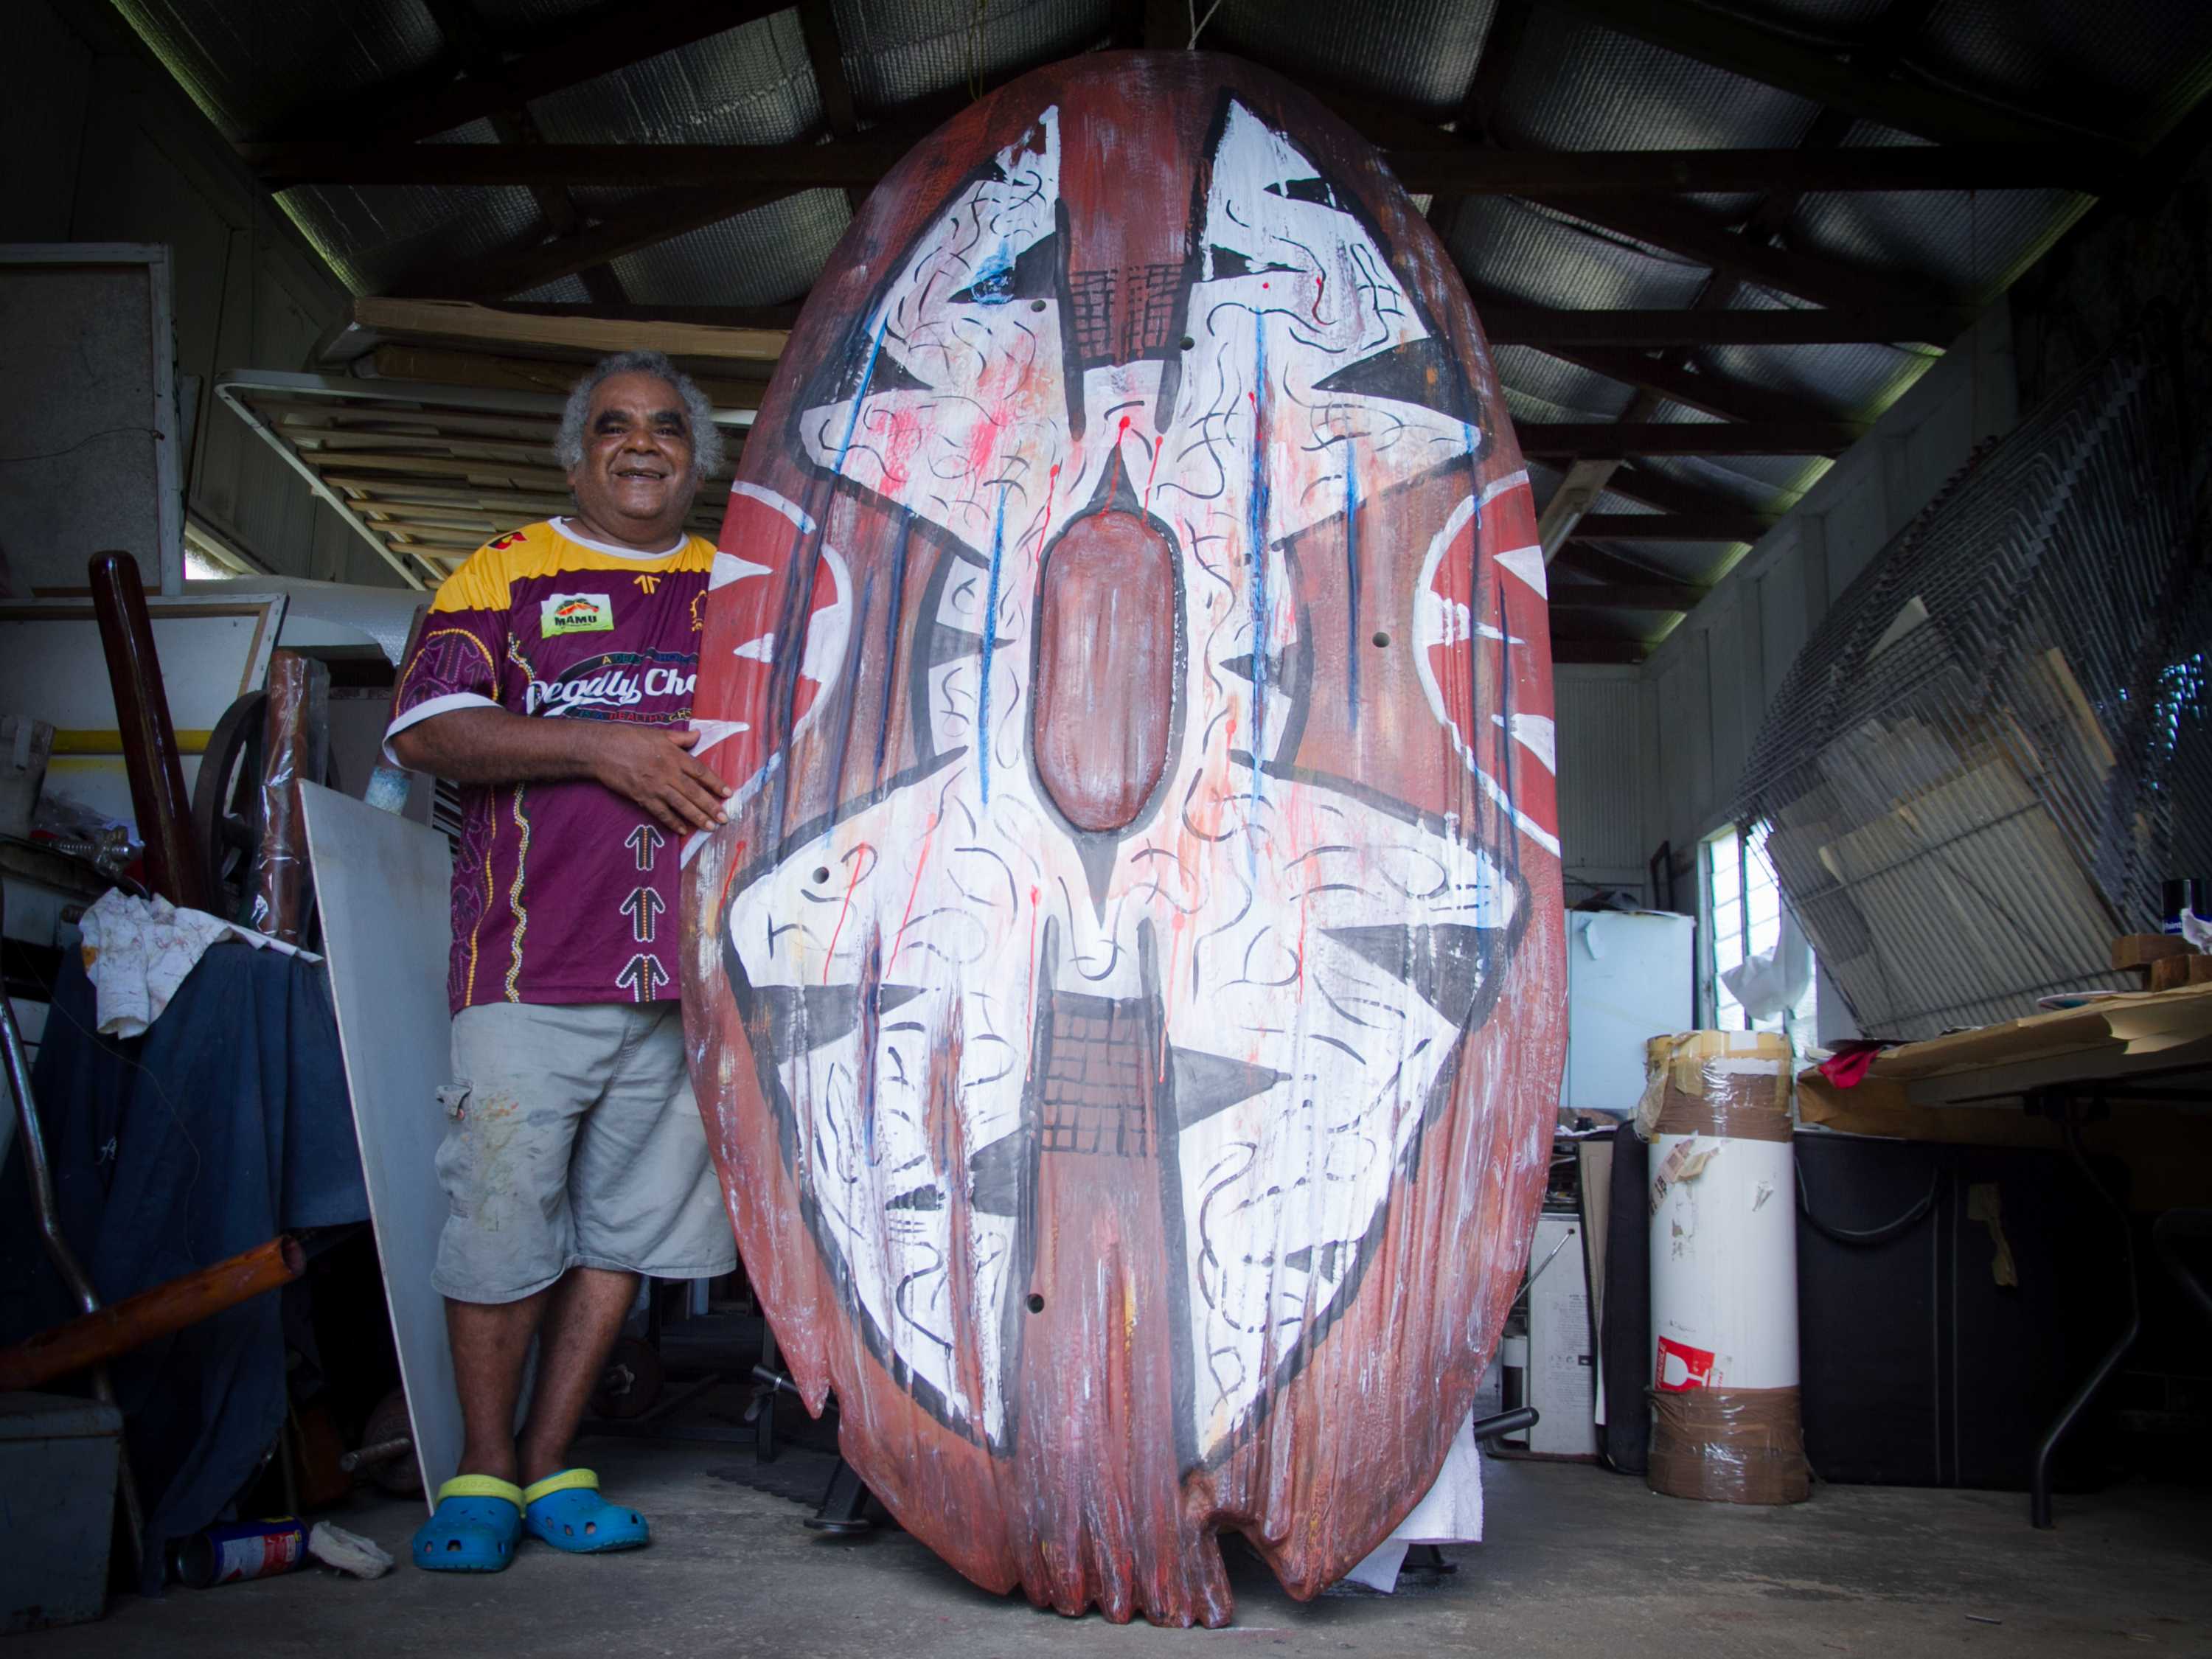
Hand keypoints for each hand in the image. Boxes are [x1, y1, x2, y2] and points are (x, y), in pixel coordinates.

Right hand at [584, 723, 731, 833]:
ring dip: (697, 817)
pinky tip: (683, 830)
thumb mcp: (658, 733)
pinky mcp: (641, 797)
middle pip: (694, 791)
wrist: (601, 749)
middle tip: (724, 818)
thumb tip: (698, 735)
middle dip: (710, 806)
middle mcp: (668, 772)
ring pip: (681, 804)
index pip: (700, 771)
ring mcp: (655, 786)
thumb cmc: (629, 737)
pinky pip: (660, 812)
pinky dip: (672, 822)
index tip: (728, 793)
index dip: (715, 783)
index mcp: (674, 755)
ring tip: (710, 827)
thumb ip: (680, 737)